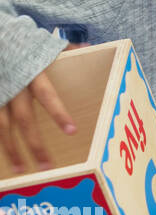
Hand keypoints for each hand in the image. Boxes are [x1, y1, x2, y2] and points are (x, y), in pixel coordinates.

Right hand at [0, 41, 85, 174]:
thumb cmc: (22, 44)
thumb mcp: (44, 44)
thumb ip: (67, 49)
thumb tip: (89, 47)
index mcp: (32, 74)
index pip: (48, 97)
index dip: (58, 113)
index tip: (72, 131)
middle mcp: (14, 88)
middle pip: (24, 120)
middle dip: (35, 144)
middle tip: (48, 165)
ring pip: (2, 129)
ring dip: (12, 151)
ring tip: (22, 170)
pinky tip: (5, 158)